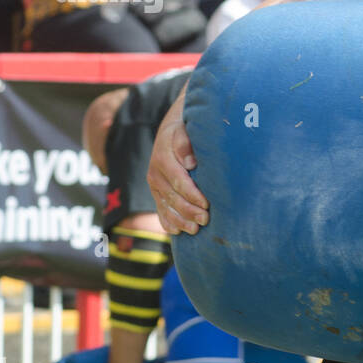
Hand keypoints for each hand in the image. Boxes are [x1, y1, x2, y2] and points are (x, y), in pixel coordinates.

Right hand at [146, 103, 207, 234]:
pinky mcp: (156, 193)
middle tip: (206, 220)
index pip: (179, 181)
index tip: (207, 204)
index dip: (192, 194)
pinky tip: (177, 232)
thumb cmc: (185, 131)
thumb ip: (185, 143)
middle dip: (189, 210)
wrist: (170, 133)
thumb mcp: (184, 130)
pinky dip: (168, 223)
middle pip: (172, 197)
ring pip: (165, 207)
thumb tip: (190, 162)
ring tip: (195, 230)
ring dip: (180, 221)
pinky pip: (160, 211)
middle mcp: (155, 174)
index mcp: (163, 159)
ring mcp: (155, 186)